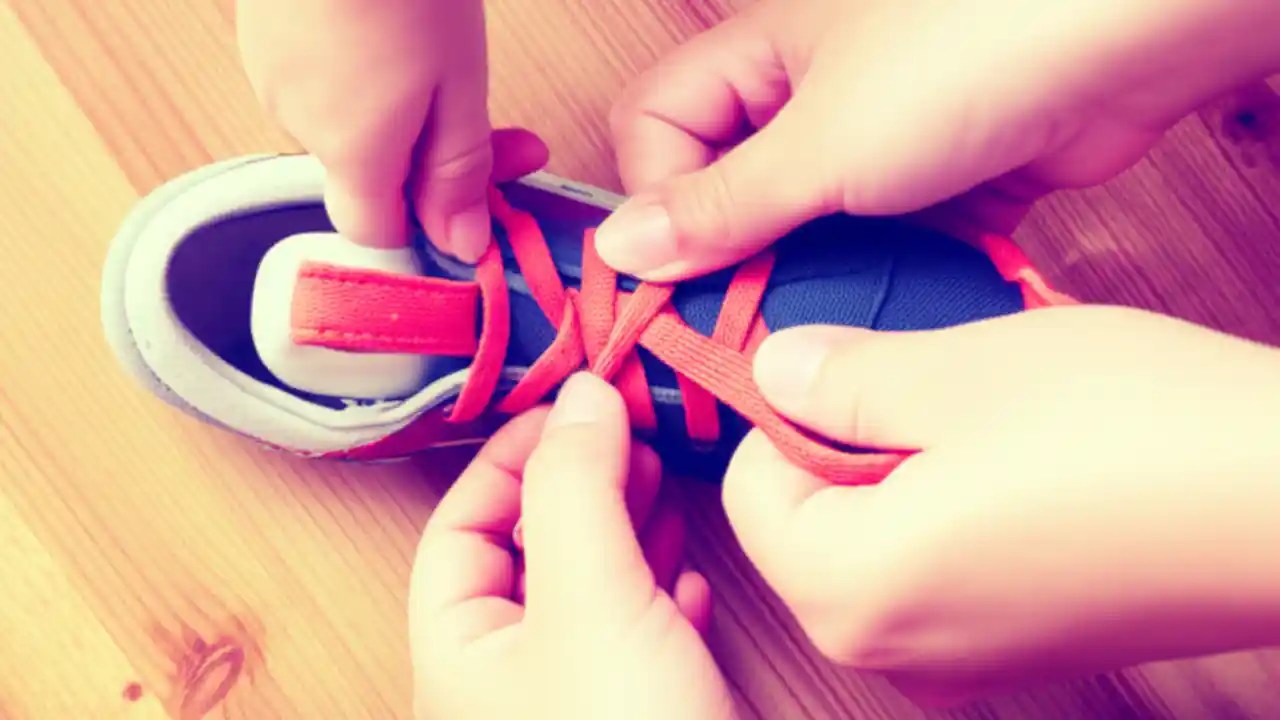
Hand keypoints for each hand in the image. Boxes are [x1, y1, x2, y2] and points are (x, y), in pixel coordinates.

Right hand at [238, 0, 523, 259]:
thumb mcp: (457, 84)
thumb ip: (456, 171)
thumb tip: (460, 247)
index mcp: (349, 150)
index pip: (376, 234)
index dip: (428, 225)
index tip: (479, 195)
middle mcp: (296, 122)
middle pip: (369, 178)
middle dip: (436, 160)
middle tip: (505, 128)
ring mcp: (270, 74)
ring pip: (348, 126)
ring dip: (402, 113)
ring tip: (441, 53)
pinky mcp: (264, 35)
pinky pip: (323, 82)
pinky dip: (365, 76)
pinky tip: (392, 31)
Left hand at [409, 374, 733, 719]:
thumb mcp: (588, 598)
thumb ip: (577, 488)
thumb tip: (582, 394)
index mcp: (461, 652)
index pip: (459, 526)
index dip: (511, 457)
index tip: (574, 408)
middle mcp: (513, 672)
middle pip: (532, 545)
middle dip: (581, 482)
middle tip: (630, 431)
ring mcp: (584, 693)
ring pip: (595, 583)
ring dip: (630, 525)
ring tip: (662, 478)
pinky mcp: (651, 709)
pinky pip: (646, 630)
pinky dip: (666, 588)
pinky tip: (690, 575)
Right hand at [600, 0, 1279, 280]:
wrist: (1127, 44)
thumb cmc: (969, 52)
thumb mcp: (821, 144)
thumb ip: (722, 207)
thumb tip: (624, 247)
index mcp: (761, 55)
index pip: (657, 125)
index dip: (655, 195)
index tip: (675, 268)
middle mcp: (810, 93)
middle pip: (728, 184)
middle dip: (731, 252)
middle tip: (737, 316)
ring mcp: (876, 139)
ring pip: (803, 224)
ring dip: (803, 275)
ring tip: (811, 320)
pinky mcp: (935, 184)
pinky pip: (874, 243)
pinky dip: (870, 278)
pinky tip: (874, 312)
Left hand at [727, 305, 1279, 704]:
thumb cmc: (1135, 438)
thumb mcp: (956, 373)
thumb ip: (838, 378)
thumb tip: (777, 372)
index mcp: (853, 592)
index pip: (746, 491)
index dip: (787, 413)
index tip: (842, 366)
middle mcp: (895, 653)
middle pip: (804, 524)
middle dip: (846, 441)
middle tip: (926, 384)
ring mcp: (960, 663)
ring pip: (873, 540)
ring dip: (904, 467)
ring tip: (983, 418)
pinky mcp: (1016, 650)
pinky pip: (937, 570)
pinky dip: (951, 507)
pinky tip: (1021, 463)